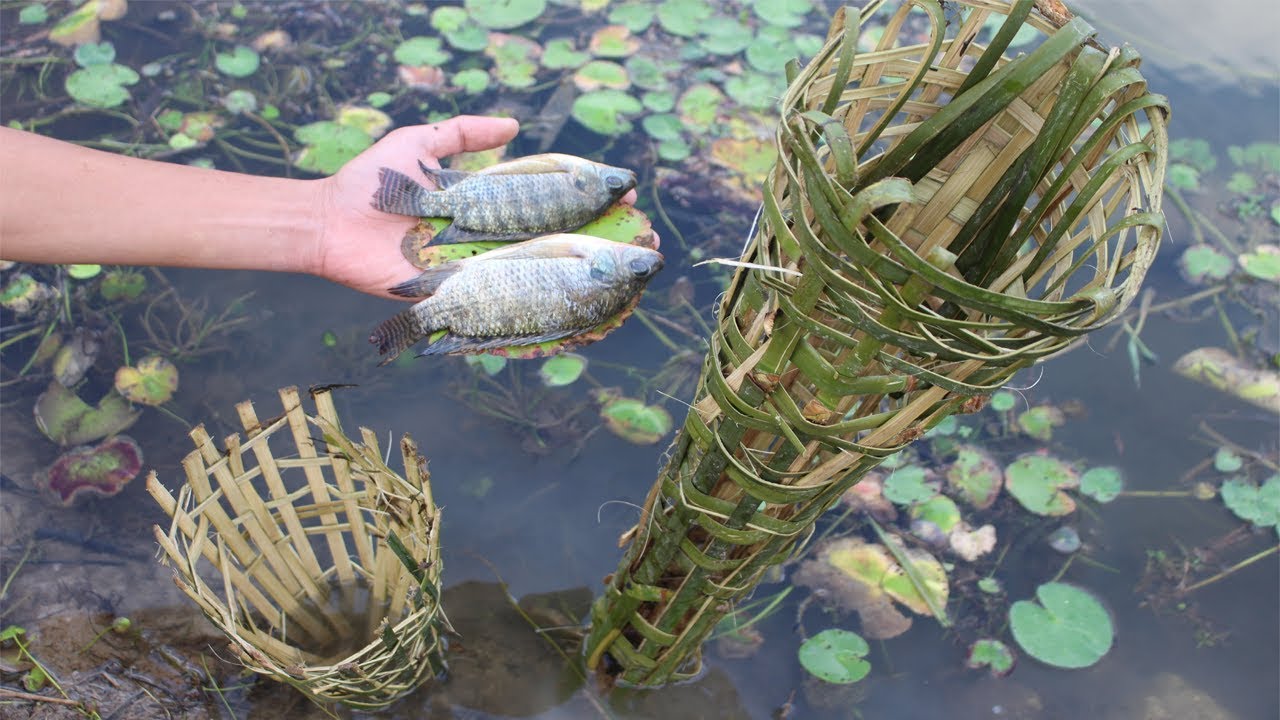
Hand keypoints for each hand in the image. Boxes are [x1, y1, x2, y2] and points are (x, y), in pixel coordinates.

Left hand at [312, 116, 644, 299]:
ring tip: (625, 283)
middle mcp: (483, 238)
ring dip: (579, 283)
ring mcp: (472, 270)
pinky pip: (496, 312)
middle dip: (598, 244)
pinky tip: (576, 322)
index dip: (583, 201)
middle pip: (549, 243)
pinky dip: (531, 321)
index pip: (544, 203)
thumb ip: (464, 133)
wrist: (329, 223)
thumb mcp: (420, 143)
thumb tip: (515, 126)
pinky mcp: (452, 298)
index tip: (623, 197)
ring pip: (532, 279)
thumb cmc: (371, 181)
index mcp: (483, 205)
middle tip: (641, 239)